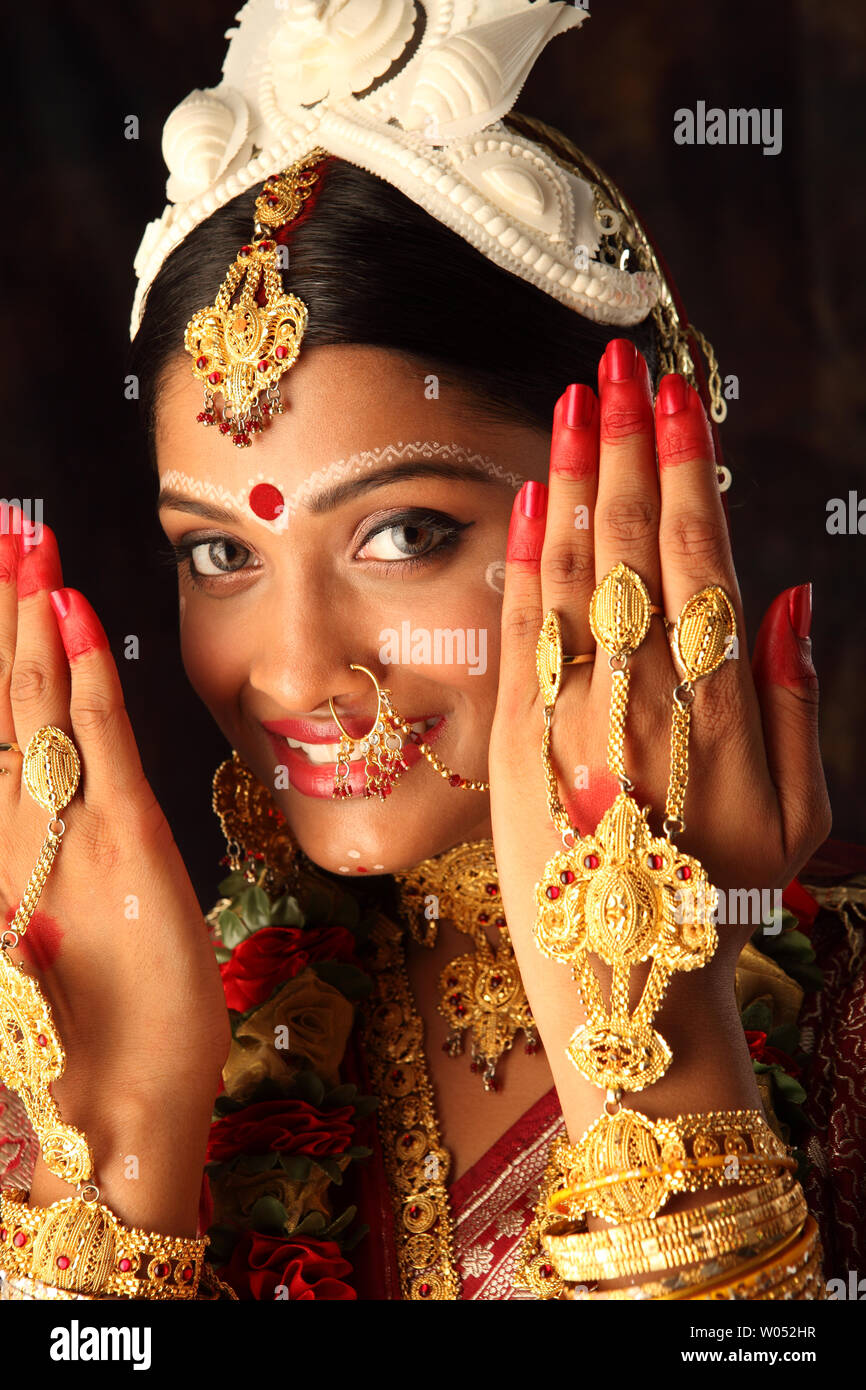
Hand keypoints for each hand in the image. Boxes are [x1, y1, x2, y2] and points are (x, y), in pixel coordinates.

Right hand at [0, 514, 229, 1227]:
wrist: (121, 1119)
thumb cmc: (114, 1037)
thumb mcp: (76, 936)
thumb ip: (56, 864)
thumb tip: (64, 795)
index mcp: (10, 856)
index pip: (0, 730)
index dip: (1, 652)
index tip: (9, 582)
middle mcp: (18, 837)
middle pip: (3, 704)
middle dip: (2, 617)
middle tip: (4, 533)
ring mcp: (62, 838)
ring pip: (34, 709)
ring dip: (30, 624)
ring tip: (26, 550)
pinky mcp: (120, 849)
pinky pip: (95, 743)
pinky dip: (82, 676)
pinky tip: (71, 615)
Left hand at [487, 340, 830, 1124]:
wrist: (630, 986)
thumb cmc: (723, 900)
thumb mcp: (798, 813)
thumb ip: (796, 700)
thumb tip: (795, 593)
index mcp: (719, 704)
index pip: (700, 555)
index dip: (686, 469)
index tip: (680, 397)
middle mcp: (642, 694)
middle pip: (632, 542)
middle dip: (626, 444)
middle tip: (622, 363)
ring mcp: (569, 714)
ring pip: (571, 572)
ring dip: (571, 478)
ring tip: (574, 401)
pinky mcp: (511, 741)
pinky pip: (518, 634)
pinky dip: (523, 563)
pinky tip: (527, 500)